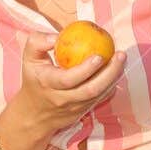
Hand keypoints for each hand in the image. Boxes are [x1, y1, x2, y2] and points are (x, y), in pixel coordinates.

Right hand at [11, 31, 125, 134]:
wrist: (35, 114)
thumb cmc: (34, 79)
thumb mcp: (29, 58)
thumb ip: (38, 42)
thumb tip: (58, 35)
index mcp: (48, 84)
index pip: (69, 79)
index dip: (86, 69)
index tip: (99, 55)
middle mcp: (62, 99)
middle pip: (90, 90)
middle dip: (109, 74)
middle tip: (120, 55)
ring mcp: (75, 108)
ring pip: (99, 95)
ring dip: (113, 78)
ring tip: (121, 60)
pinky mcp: (83, 112)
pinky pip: (101, 99)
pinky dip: (111, 85)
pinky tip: (117, 71)